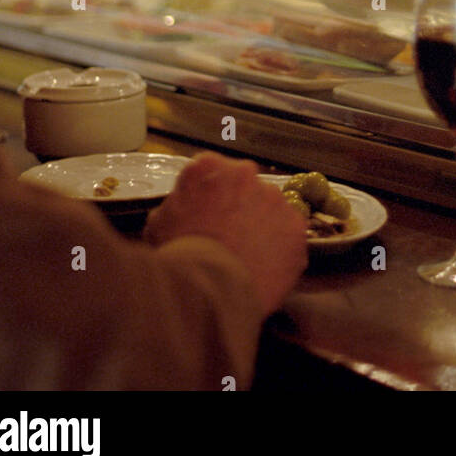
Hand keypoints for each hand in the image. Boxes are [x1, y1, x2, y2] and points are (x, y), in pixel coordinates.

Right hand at [145, 152, 307, 313]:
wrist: (209, 288)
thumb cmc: (180, 256)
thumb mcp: (159, 223)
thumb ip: (176, 205)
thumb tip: (182, 209)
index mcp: (209, 167)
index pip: (212, 172)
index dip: (210, 197)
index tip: (210, 215)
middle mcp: (245, 173)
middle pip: (244, 189)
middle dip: (239, 210)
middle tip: (228, 239)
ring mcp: (274, 199)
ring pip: (270, 211)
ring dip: (261, 229)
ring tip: (245, 258)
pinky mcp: (295, 226)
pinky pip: (289, 236)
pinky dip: (281, 250)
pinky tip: (262, 268)